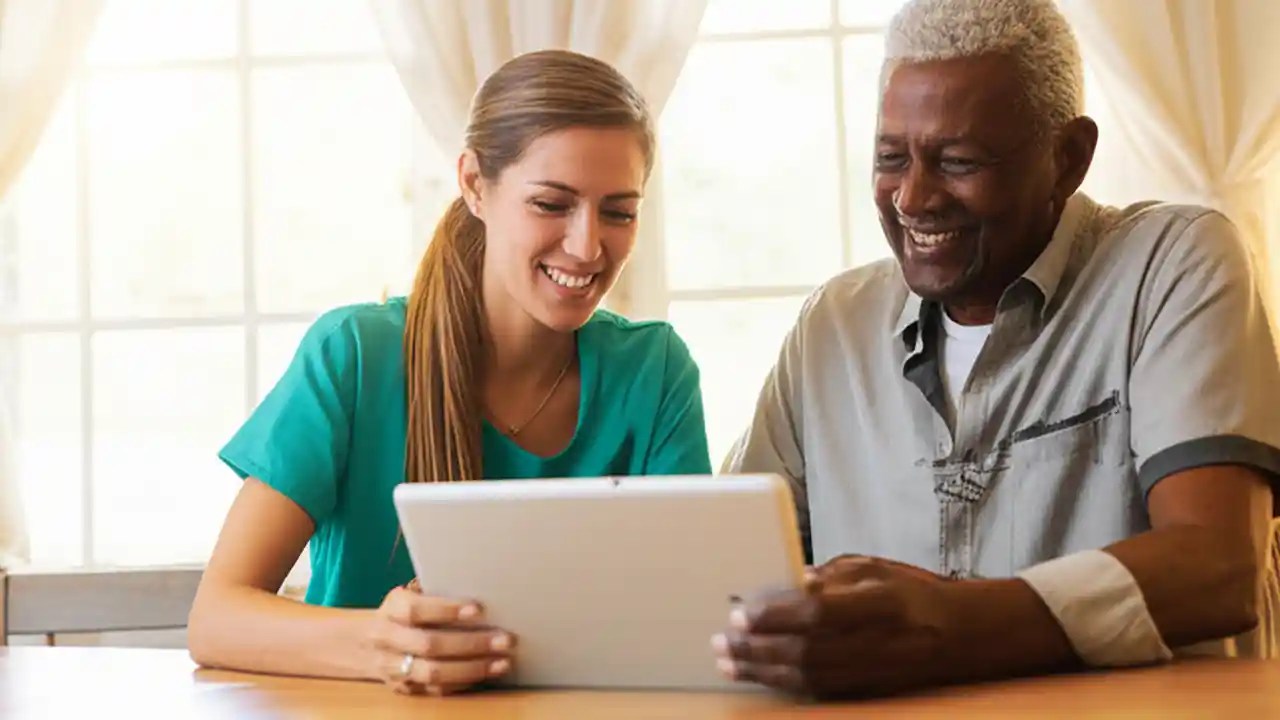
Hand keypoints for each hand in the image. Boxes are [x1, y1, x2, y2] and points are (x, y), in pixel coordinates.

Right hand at [368, 579, 514, 695]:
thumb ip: (437, 595)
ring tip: (503, 661)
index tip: (479, 609)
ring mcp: (393, 668)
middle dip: (470, 643)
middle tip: (504, 639)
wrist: (365, 645)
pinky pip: (437, 690)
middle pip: (429, 644)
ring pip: (433, 673)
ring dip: (472, 668)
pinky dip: (465, 682)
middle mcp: (387, 639)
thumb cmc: (403, 614)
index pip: (415, 610)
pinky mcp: (405, 688)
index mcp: (391, 609)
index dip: (446, 610)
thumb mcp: (410, 597)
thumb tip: (483, 594)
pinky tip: (488, 673)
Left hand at [711, 555, 956, 698]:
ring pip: (806, 678)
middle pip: (806, 651)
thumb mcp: (873, 568)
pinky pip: (816, 691)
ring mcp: (873, 672)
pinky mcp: (866, 692)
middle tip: (722, 639)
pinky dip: (780, 683)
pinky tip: (755, 674)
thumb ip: (829, 576)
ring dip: (761, 670)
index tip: (740, 610)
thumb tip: (785, 581)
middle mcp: (878, 643)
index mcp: (882, 603)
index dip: (776, 615)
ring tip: (726, 660)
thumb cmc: (910, 592)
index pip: (818, 613)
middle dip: (757, 647)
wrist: (959, 634)